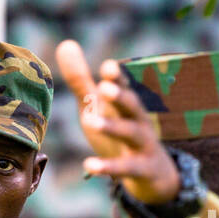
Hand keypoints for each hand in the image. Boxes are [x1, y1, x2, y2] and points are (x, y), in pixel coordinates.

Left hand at [54, 39, 180, 204]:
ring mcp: (143, 145)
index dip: (116, 77)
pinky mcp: (142, 169)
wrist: (153, 174)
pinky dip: (108, 166)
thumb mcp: (98, 108)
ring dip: (113, 126)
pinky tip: (88, 165)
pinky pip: (126, 167)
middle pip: (133, 105)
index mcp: (126, 104)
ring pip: (131, 133)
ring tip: (89, 121)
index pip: (123, 87)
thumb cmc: (118, 135)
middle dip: (120, 95)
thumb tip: (65, 43)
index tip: (107, 67)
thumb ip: (82, 81)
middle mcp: (138, 120)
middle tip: (104, 87)